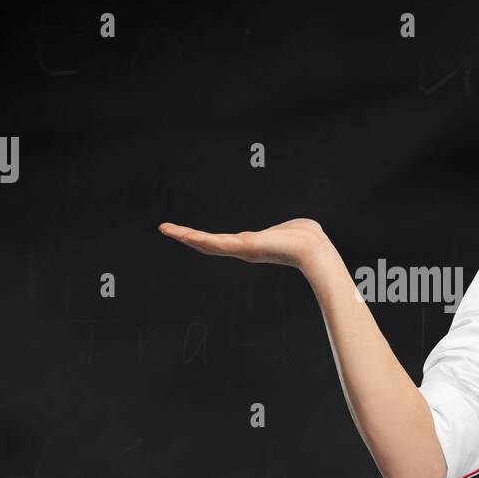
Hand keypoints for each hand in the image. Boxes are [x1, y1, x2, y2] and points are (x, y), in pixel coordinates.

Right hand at [158, 218, 331, 271]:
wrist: (313, 249)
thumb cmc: (307, 238)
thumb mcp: (291, 230)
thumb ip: (288, 230)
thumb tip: (301, 228)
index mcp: (249, 244)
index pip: (219, 241)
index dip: (201, 237)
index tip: (185, 232)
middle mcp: (242, 248)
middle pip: (207, 244)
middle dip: (185, 236)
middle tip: (165, 228)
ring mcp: (241, 249)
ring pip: (208, 244)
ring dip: (185, 236)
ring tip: (167, 229)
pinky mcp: (243, 247)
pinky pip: (217, 243)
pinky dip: (199, 239)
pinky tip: (185, 236)